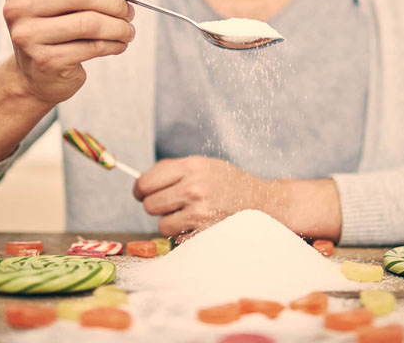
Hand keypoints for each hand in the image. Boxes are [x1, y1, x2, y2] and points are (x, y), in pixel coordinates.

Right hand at [2, 0, 135, 103]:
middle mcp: (19, 9)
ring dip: (118, 26)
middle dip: (114, 2)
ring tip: (128, 29)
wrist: (34, 75)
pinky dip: (113, 44)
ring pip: (89, 23)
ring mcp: (30, 37)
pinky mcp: (47, 61)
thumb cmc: (50, 30)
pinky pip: (92, 47)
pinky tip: (119, 43)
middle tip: (128, 10)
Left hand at [133, 156, 342, 242]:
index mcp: (192, 166)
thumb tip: (142, 183)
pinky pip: (178, 237)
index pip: (147, 181)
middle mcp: (194, 187)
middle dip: (156, 206)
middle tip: (169, 205)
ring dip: (170, 222)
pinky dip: (185, 234)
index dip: (140, 189)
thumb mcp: (206, 166)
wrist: (264, 202)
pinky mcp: (205, 232)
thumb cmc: (231, 183)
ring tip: (189, 214)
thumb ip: (175, 171)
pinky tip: (201, 224)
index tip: (141, 193)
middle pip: (150, 204)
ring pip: (161, 224)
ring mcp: (200, 212)